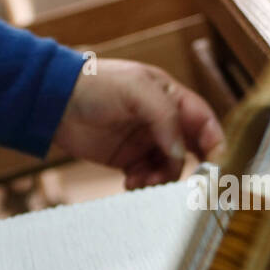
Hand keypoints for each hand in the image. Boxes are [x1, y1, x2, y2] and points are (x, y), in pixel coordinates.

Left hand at [53, 58, 224, 189]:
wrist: (55, 101)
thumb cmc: (97, 84)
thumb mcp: (136, 89)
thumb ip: (165, 117)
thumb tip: (181, 152)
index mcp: (172, 98)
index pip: (204, 123)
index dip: (214, 144)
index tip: (215, 166)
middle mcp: (163, 121)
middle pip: (191, 150)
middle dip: (190, 168)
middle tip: (183, 183)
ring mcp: (146, 141)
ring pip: (170, 168)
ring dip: (162, 178)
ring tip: (142, 179)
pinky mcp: (128, 159)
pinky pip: (148, 177)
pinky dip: (144, 184)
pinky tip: (130, 182)